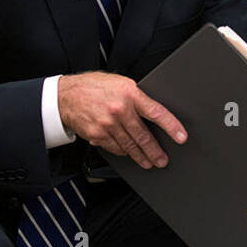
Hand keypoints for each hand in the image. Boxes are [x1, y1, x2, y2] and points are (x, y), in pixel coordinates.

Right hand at [57, 71, 185, 168]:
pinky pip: (115, 148)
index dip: (171, 126)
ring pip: (130, 146)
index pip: (156, 112)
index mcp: (129, 93)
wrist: (65, 95)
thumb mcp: (120, 83)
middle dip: (155, 151)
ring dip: (141, 156)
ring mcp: (107, 124)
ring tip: (149, 162)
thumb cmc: (94, 87)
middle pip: (143, 136)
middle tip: (163, 160)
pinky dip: (124, 152)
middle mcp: (119, 110)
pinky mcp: (97, 135)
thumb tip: (153, 113)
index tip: (181, 137)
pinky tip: (129, 154)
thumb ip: (136, 97)